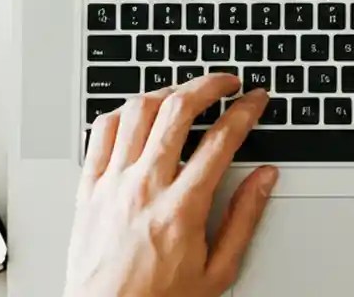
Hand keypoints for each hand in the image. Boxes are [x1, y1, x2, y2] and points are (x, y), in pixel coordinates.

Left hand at [64, 76, 277, 296]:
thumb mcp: (217, 270)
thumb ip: (243, 218)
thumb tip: (264, 179)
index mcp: (181, 208)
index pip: (221, 140)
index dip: (246, 111)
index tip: (256, 100)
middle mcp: (144, 187)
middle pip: (178, 110)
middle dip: (209, 85)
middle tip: (225, 82)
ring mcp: (112, 184)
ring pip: (137, 111)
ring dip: (167, 91)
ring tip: (185, 91)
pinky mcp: (88, 188)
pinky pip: (101, 132)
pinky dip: (122, 112)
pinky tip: (138, 111)